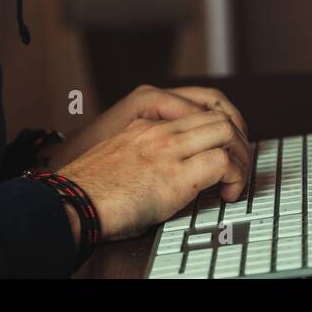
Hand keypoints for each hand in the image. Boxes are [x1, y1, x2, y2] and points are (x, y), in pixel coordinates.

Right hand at [56, 109, 250, 240]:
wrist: (71, 202)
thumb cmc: (87, 193)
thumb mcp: (118, 160)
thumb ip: (143, 157)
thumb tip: (168, 180)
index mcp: (143, 125)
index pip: (197, 109)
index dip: (220, 130)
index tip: (225, 152)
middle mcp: (158, 130)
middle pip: (218, 113)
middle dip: (239, 139)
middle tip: (239, 167)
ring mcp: (167, 149)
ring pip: (226, 130)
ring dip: (241, 157)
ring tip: (236, 181)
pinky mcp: (174, 174)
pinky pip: (221, 162)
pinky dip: (234, 177)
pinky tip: (226, 194)